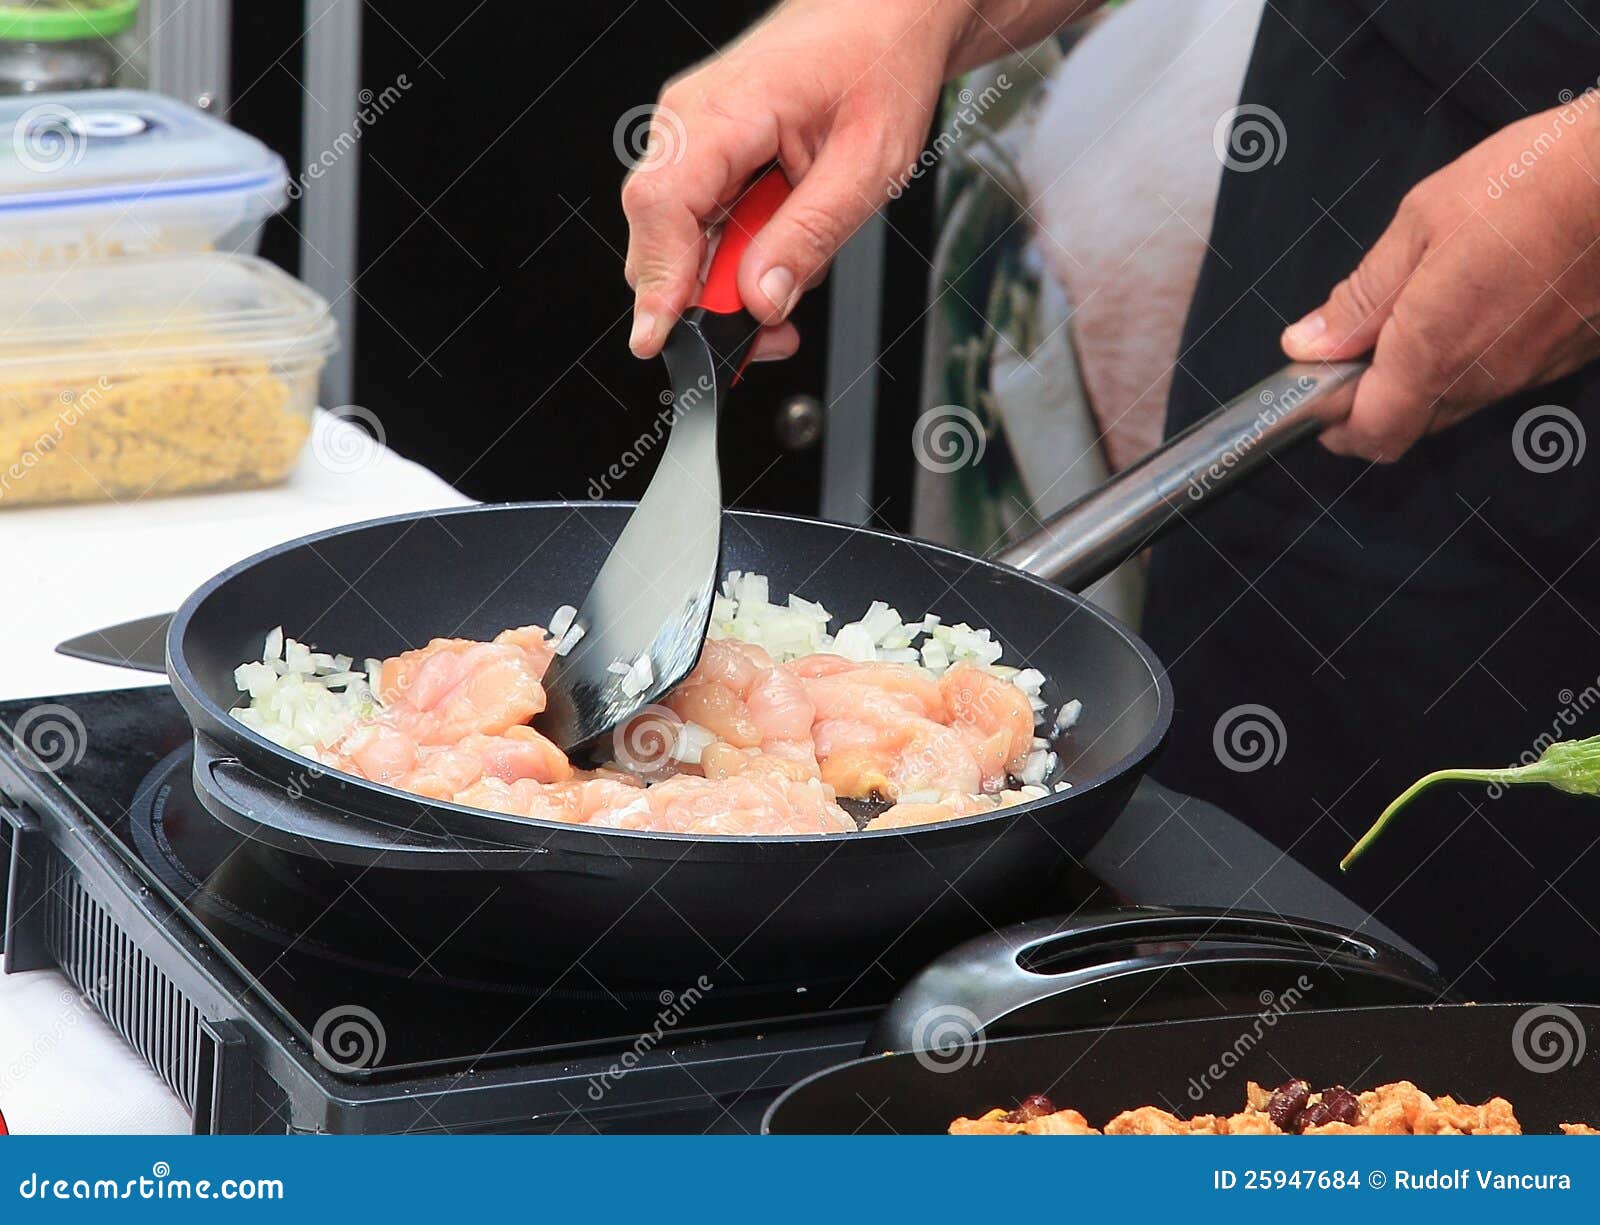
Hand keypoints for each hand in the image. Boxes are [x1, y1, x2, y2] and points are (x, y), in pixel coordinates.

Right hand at [621, 0, 962, 359]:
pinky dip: (735, 258)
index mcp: (722, 110)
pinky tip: (780, 255)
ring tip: (791, 289)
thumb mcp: (868, 166)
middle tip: (768, 336)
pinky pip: (700, 225)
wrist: (884, 18)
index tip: (658, 339)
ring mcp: (692, 138)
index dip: (657, 282)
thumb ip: (810, 238)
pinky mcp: (706, 155)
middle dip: (705, 301)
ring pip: (679, 239)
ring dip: (728, 283)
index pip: (660, 206)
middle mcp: (690, 122)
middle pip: (659, 234)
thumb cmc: (878, 66)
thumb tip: (762, 302)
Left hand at [1281, 102, 1599, 459]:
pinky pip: (1505, 376)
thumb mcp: (1421, 223)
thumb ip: (1362, 296)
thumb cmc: (1534, 181)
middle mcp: (1484, 379)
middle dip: (1374, 399)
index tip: (1316, 389)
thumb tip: (1309, 343)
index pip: (1370, 434)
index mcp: (1433, 352)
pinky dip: (1476, 356)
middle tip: (1359, 343)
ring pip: (1459, 401)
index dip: (1333, 423)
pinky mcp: (1571, 356)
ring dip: (1425, 375)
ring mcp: (1533, 372)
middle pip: (1411, 423)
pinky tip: (1479, 299)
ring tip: (1421, 307)